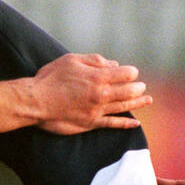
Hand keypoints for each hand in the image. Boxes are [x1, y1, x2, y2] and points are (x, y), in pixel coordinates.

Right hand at [33, 53, 151, 134]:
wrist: (35, 102)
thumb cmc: (51, 78)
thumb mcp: (71, 60)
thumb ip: (94, 61)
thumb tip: (112, 64)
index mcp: (98, 77)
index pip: (127, 74)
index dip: (131, 72)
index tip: (129, 72)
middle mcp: (102, 95)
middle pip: (130, 91)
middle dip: (138, 87)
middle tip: (141, 86)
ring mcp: (97, 110)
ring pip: (124, 107)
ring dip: (138, 103)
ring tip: (148, 100)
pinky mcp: (91, 123)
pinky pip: (112, 124)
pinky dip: (125, 124)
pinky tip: (135, 123)